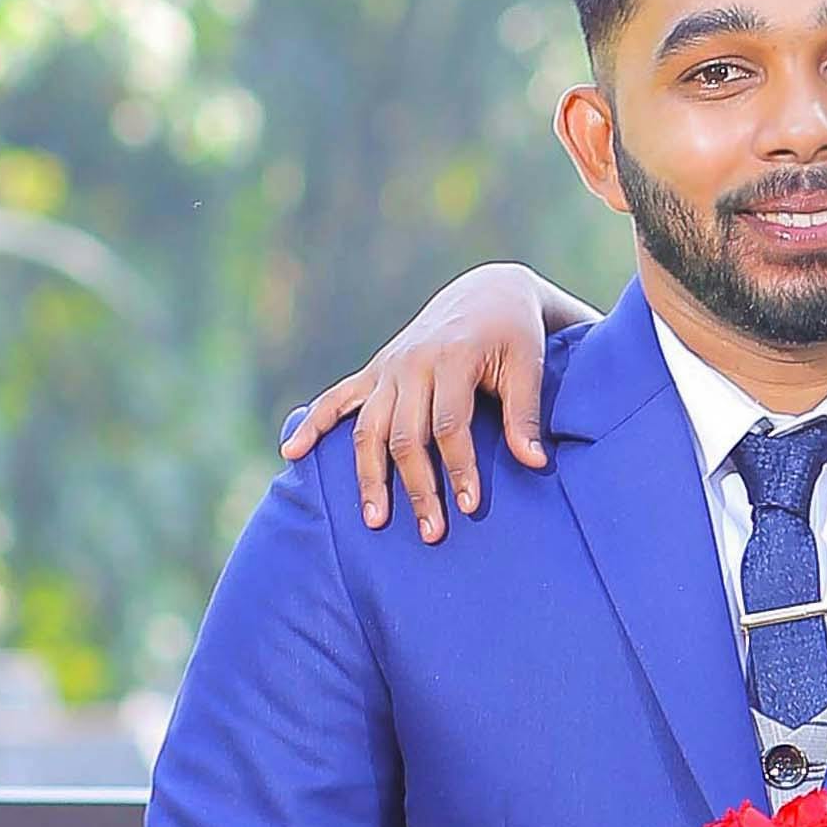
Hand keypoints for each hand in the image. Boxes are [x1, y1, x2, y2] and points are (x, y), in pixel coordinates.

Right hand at [280, 266, 566, 541]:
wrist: (485, 293)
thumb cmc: (513, 334)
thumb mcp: (528, 365)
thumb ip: (526, 414)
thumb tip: (535, 463)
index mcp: (451, 358)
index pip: (449, 424)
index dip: (459, 467)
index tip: (472, 506)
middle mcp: (412, 364)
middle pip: (405, 435)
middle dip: (417, 487)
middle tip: (431, 532)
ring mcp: (388, 369)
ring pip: (369, 428)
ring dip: (369, 476)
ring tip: (375, 521)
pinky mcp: (375, 372)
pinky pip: (336, 399)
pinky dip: (312, 423)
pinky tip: (291, 451)